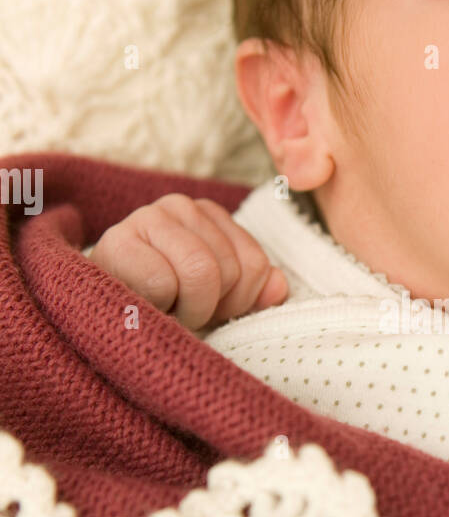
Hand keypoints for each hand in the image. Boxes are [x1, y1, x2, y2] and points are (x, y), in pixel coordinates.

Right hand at [88, 194, 288, 330]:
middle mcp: (182, 205)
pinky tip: (141, 303)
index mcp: (211, 216)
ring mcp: (148, 217)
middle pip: (230, 270)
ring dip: (186, 309)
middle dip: (210, 307)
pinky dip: (157, 307)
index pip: (255, 265)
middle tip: (181, 311)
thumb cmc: (163, 306)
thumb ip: (253, 291)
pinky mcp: (118, 240)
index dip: (237, 301)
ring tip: (165, 308)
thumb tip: (279, 286)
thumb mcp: (216, 301)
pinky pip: (164, 283)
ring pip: (202, 274)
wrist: (100, 310)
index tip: (208, 308)